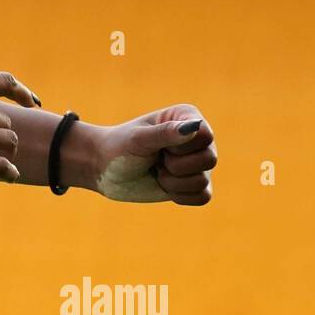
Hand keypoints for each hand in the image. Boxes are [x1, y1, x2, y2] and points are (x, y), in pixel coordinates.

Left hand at [92, 104, 216, 204]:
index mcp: (188, 117)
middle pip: (209, 159)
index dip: (181, 147)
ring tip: (156, 171)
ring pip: (202, 181)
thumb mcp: (139, 138)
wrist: (105, 169)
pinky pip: (203, 197)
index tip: (159, 146)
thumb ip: (166, 132)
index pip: (205, 136)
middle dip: (175, 166)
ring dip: (173, 182)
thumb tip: (195, 127)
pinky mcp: (194, 184)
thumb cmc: (119, 147)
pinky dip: (180, 195)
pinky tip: (164, 186)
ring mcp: (197, 162)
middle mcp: (198, 138)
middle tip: (156, 159)